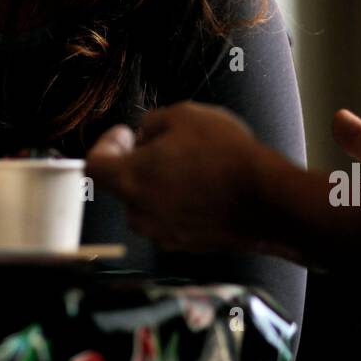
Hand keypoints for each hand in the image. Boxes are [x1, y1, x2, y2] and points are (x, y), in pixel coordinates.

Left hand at [85, 101, 275, 253]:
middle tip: (163, 144)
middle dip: (136, 162)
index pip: (94, 165)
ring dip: (158, 184)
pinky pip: (172, 219)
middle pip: (122, 186)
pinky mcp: (187, 245)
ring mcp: (164, 234)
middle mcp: (141, 213)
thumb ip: (151, 122)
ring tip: (189, 165)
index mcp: (130, 179)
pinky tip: (205, 186)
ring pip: (148, 204)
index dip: (106, 144)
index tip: (126, 133)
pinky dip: (179, 203)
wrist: (266, 200)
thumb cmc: (224, 155)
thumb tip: (146, 134)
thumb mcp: (183, 115)